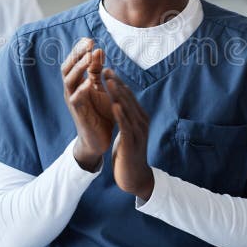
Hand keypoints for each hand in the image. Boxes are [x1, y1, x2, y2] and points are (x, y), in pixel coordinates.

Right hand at [62, 38, 113, 170]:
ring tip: (88, 57)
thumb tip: (98, 49)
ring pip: (69, 80)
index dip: (80, 49)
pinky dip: (81, 90)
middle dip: (77, 54)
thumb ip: (97, 71)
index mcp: (77, 82)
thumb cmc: (100, 113)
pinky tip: (90, 82)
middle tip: (88, 43)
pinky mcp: (77, 113)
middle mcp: (71, 89)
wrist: (98, 139)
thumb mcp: (100, 88)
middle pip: (67, 67)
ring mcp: (73, 101)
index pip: (74, 61)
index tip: (90, 39)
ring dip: (78, 68)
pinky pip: (75, 99)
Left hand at [104, 69, 153, 199]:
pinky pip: (126, 125)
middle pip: (128, 98)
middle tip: (105, 69)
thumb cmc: (128, 154)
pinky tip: (113, 104)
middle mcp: (141, 121)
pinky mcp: (133, 142)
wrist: (134, 177)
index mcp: (139, 118)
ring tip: (108, 80)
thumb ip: (125, 118)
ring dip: (117, 94)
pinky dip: (120, 114)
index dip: (117, 82)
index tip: (105, 70)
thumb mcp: (127, 132)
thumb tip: (118, 104)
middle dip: (116, 83)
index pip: (128, 96)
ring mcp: (138, 131)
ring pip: (128, 108)